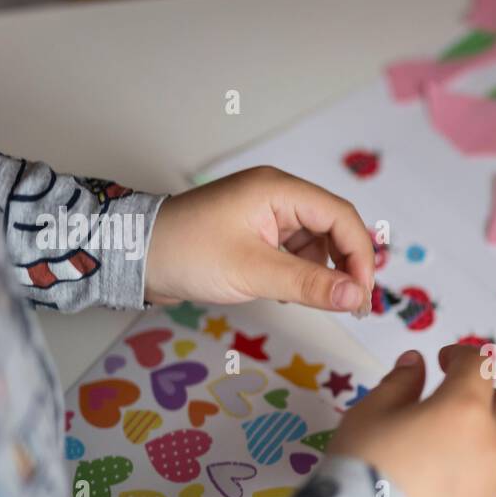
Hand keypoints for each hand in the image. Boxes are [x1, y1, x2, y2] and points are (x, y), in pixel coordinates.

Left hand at [144, 166, 373, 312]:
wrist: (133, 257)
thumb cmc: (187, 254)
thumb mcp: (253, 272)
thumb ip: (308, 284)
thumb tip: (356, 297)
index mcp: (279, 190)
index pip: (341, 216)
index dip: (360, 256)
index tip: (362, 296)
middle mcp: (277, 197)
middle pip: (334, 227)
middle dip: (347, 266)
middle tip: (353, 306)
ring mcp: (266, 216)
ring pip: (317, 242)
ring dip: (324, 272)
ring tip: (317, 301)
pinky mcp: (256, 235)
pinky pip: (295, 252)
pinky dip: (302, 274)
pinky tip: (292, 294)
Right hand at [331, 346, 495, 496]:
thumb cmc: (363, 467)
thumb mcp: (369, 414)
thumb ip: (399, 384)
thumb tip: (416, 365)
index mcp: (466, 411)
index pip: (478, 366)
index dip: (461, 356)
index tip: (442, 361)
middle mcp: (492, 450)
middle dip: (486, 400)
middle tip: (453, 406)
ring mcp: (494, 496)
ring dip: (478, 450)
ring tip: (436, 463)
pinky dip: (466, 495)